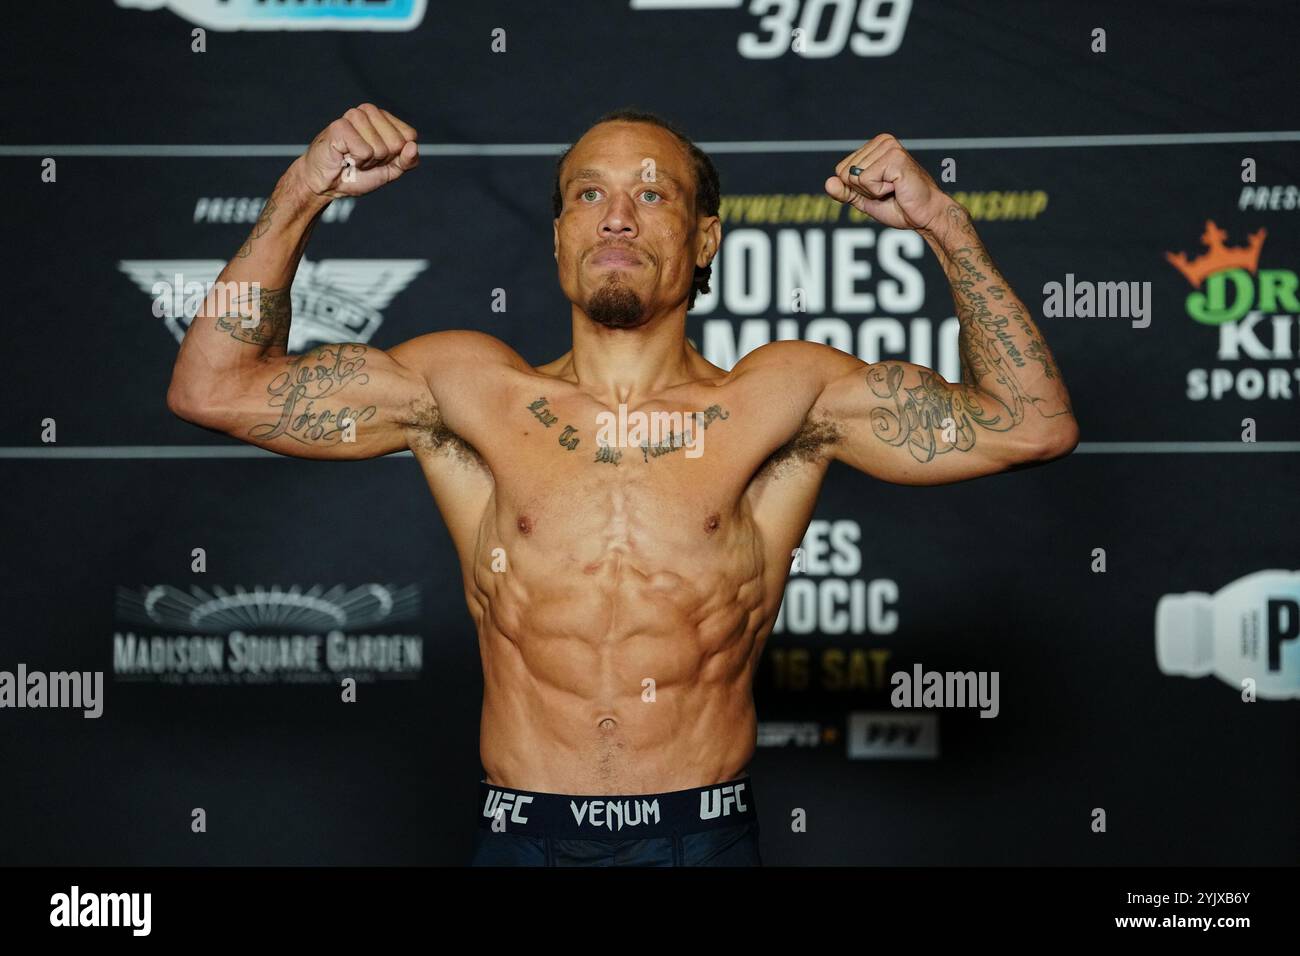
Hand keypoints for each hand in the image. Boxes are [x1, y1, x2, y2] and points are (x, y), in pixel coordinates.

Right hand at [294, 104, 418, 198]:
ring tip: (353, 158)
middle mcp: (369, 111)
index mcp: (384, 118)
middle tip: (363, 160)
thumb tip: (413, 146)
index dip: (397, 156)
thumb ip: (407, 161)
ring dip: (367, 162)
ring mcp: (354, 116)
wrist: (328, 184)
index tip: (379, 159)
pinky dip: (356, 162)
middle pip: (397, 143)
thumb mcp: (390, 171)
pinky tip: (344, 156)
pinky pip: (364, 152)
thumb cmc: (357, 174)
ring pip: (380, 148)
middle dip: (382, 160)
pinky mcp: (340, 126)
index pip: (410, 136)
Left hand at [824, 134, 953, 234]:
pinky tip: (897, 187)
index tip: (879, 190)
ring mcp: (889, 147)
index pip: (841, 171)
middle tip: (887, 191)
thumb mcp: (865, 200)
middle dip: (863, 191)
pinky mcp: (894, 157)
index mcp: (874, 147)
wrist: (924, 216)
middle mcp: (882, 141)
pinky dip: (879, 192)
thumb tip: (828, 183)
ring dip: (872, 192)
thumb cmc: (899, 206)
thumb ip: (845, 192)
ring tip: (893, 189)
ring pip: (855, 177)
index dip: (856, 189)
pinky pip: (866, 180)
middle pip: (845, 173)